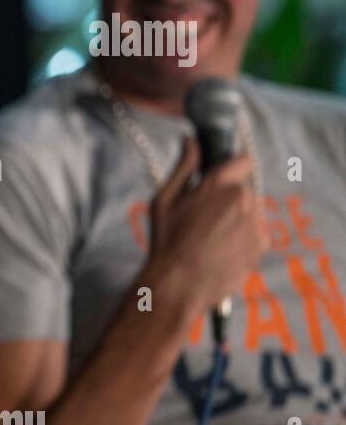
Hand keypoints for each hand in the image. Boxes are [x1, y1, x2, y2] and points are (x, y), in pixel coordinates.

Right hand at [145, 137, 266, 317]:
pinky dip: (241, 237)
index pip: (242, 160)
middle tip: (203, 216)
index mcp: (220, 185)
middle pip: (242, 189)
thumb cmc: (166, 240)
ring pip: (249, 211)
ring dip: (235, 217)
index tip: (216, 179)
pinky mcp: (260, 245)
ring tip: (210, 237)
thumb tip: (191, 140)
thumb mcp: (164, 200)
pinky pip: (254, 232)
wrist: (180, 285)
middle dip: (227, 197)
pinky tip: (220, 249)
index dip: (230, 167)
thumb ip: (183, 167)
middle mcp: (244, 200)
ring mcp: (255, 224)